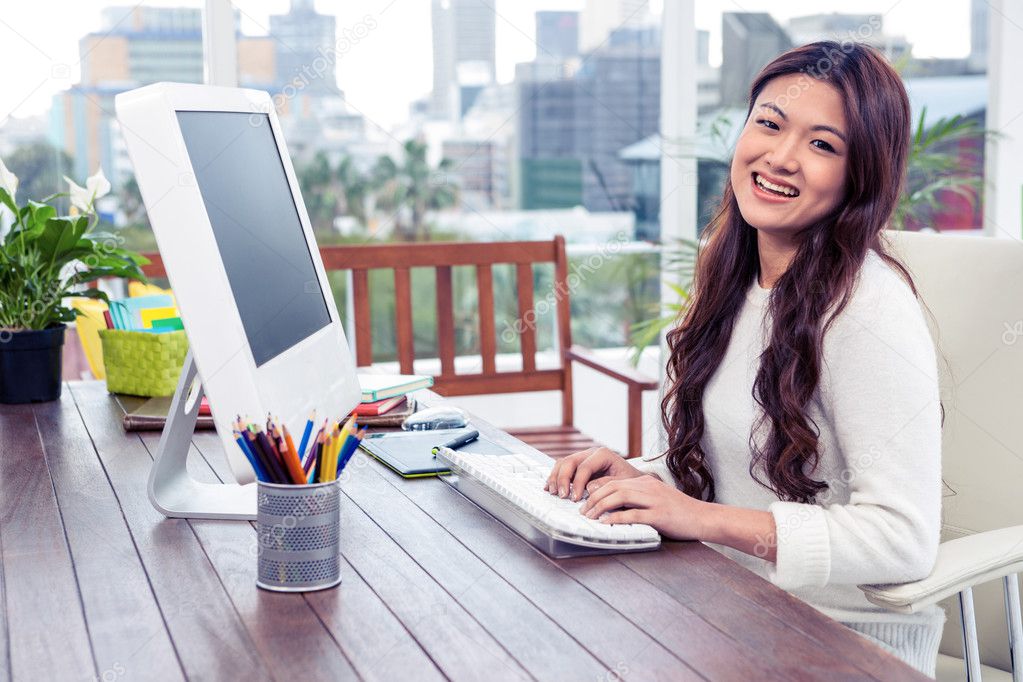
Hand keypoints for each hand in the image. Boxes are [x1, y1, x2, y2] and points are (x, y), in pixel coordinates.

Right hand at [544, 447, 644, 501]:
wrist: (633, 479)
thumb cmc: (629, 481)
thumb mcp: (623, 483)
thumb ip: (607, 484)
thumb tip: (589, 488)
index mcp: (603, 454)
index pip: (584, 467)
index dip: (577, 483)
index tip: (576, 498)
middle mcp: (591, 453)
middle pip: (569, 462)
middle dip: (563, 479)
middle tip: (562, 496)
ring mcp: (582, 458)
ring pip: (562, 463)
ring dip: (556, 478)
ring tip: (553, 492)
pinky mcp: (577, 466)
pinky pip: (562, 468)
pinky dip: (555, 477)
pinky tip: (550, 488)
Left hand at [579, 475, 707, 540]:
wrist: (705, 518)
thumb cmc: (680, 513)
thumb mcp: (657, 500)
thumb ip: (638, 501)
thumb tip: (615, 509)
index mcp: (646, 483)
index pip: (614, 481)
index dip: (596, 491)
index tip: (585, 502)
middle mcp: (648, 487)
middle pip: (613, 487)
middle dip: (593, 499)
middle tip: (582, 511)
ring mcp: (654, 500)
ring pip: (620, 497)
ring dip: (600, 507)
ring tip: (589, 517)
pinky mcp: (660, 514)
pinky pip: (633, 514)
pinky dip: (616, 519)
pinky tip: (606, 524)